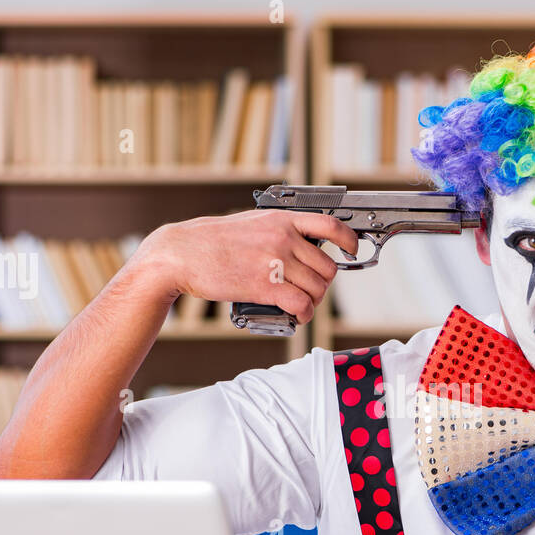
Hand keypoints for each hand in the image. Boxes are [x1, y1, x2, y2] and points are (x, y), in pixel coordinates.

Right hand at [118, 209, 359, 323]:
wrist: (182, 254)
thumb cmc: (212, 241)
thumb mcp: (251, 223)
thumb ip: (279, 230)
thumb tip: (302, 244)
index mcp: (282, 219)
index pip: (330, 225)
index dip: (348, 240)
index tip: (351, 250)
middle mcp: (283, 237)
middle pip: (327, 267)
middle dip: (323, 283)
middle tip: (311, 289)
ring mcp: (276, 261)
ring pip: (317, 288)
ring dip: (313, 301)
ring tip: (301, 303)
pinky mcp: (266, 286)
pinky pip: (302, 304)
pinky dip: (304, 314)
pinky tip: (298, 315)